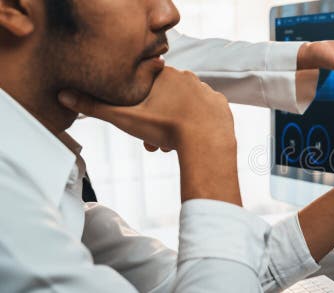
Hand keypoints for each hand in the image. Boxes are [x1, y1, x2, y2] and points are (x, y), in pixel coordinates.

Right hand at [58, 67, 241, 204]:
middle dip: (154, 121)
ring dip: (174, 125)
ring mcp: (207, 91)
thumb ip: (95, 107)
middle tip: (152, 142)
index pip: (144, 86)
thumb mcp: (125, 117)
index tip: (136, 123)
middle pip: (164, 99)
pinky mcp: (221, 105)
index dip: (137, 106)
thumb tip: (65, 95)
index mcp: (164, 75)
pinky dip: (195, 126)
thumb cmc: (166, 127)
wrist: (207, 141)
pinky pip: (203, 115)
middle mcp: (188, 78)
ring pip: (183, 108)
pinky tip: (191, 139)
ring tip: (170, 146)